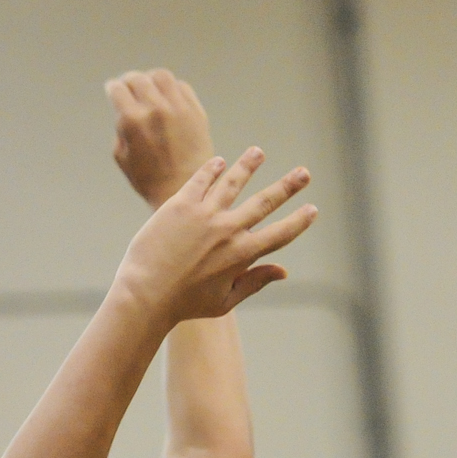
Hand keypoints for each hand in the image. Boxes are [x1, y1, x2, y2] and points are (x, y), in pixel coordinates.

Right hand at [107, 69, 214, 206]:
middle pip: (137, 78)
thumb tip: (124, 110)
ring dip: (150, 79)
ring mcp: (177, 107)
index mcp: (132, 121)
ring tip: (148, 87)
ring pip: (161, 76)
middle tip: (127, 85)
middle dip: (128, 80)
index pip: (117, 89)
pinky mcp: (195, 110)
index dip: (111, 88)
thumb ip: (120, 128)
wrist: (183, 188)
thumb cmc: (148, 179)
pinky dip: (170, 88)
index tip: (112, 89)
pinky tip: (166, 97)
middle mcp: (155, 108)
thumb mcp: (121, 157)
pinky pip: (181, 86)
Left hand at [111, 147, 314, 325]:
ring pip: (234, 181)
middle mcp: (228, 230)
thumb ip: (255, 283)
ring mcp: (205, 214)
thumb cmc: (183, 305)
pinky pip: (201, 179)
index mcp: (243, 255)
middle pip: (266, 201)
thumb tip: (284, 271)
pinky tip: (220, 162)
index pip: (281, 233)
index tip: (312, 209)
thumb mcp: (224, 301)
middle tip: (304, 173)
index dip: (299, 221)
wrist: (144, 294)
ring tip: (258, 153)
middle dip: (288, 186)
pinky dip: (213, 169)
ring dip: (249, 165)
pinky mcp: (180, 204)